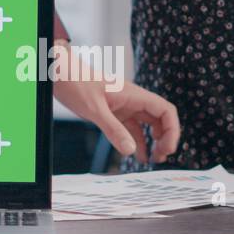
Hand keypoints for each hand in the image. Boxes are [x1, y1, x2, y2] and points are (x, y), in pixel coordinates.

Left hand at [51, 50, 179, 164]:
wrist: (60, 73)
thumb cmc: (76, 82)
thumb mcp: (94, 109)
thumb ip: (113, 130)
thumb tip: (131, 150)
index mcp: (134, 95)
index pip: (165, 111)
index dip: (172, 130)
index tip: (167, 149)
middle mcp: (133, 101)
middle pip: (160, 119)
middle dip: (165, 138)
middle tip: (160, 158)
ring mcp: (124, 106)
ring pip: (147, 125)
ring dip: (153, 141)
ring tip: (153, 160)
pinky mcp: (114, 112)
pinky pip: (131, 128)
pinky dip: (136, 142)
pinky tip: (136, 155)